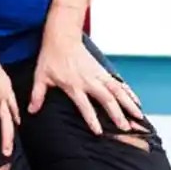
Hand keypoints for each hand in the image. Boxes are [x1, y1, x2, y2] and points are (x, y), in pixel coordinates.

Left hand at [30, 38, 144, 133]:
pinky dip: (129, 93)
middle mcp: (89, 81)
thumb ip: (37, 95)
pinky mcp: (103, 71)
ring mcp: (98, 75)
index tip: (99, 132)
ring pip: (118, 91)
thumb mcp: (40, 77)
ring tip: (138, 117)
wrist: (63, 37)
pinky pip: (119, 84)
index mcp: (73, 85)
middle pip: (107, 99)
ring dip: (129, 104)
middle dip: (118, 114)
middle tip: (126, 128)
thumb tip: (31, 112)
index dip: (92, 119)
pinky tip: (136, 102)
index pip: (85, 105)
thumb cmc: (51, 57)